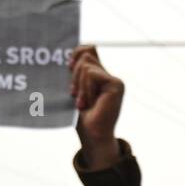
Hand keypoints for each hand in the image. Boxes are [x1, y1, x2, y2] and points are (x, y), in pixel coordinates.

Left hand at [69, 45, 122, 169]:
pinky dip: (85, 89)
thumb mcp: (74, 89)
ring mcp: (114, 80)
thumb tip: (75, 50)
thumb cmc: (81, 118)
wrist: (91, 136)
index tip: (68, 68)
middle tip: (75, 96)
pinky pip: (91, 74)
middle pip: (86, 53)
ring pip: (86, 65)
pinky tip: (88, 103)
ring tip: (83, 102)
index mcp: (100, 76)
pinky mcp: (116, 84)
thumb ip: (77, 71)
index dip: (76, 54)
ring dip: (79, 85)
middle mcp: (109, 77)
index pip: (88, 49)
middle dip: (74, 74)